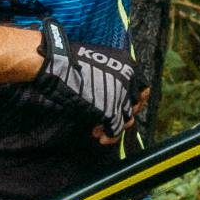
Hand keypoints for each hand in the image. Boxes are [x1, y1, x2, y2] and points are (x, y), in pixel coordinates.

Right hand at [31, 20, 139, 141]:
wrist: (57, 65)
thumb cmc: (70, 63)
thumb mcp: (99, 63)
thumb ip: (112, 76)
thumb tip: (117, 93)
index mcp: (127, 65)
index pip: (142, 89)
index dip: (136, 101)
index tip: (130, 109)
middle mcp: (128, 80)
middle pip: (135, 106)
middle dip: (123, 116)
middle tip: (111, 121)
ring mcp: (120, 95)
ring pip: (126, 119)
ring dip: (115, 127)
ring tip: (100, 129)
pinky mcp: (109, 109)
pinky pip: (115, 128)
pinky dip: (109, 136)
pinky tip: (98, 135)